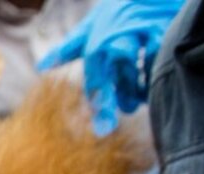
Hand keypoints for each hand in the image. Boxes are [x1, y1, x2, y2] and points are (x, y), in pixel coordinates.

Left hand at [38, 0, 186, 135]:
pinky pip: (160, 56)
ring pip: (139, 68)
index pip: (96, 82)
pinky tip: (156, 82)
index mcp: (97, 46)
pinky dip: (157, 72)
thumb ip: (69, 49)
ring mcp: (140, 34)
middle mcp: (116, 40)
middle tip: (123, 116)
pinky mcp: (162, 27)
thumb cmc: (115, 9)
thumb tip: (41, 66)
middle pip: (116, 78)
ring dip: (140, 89)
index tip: (103, 131)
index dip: (100, 107)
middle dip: (118, 100)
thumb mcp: (90, 26)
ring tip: (139, 100)